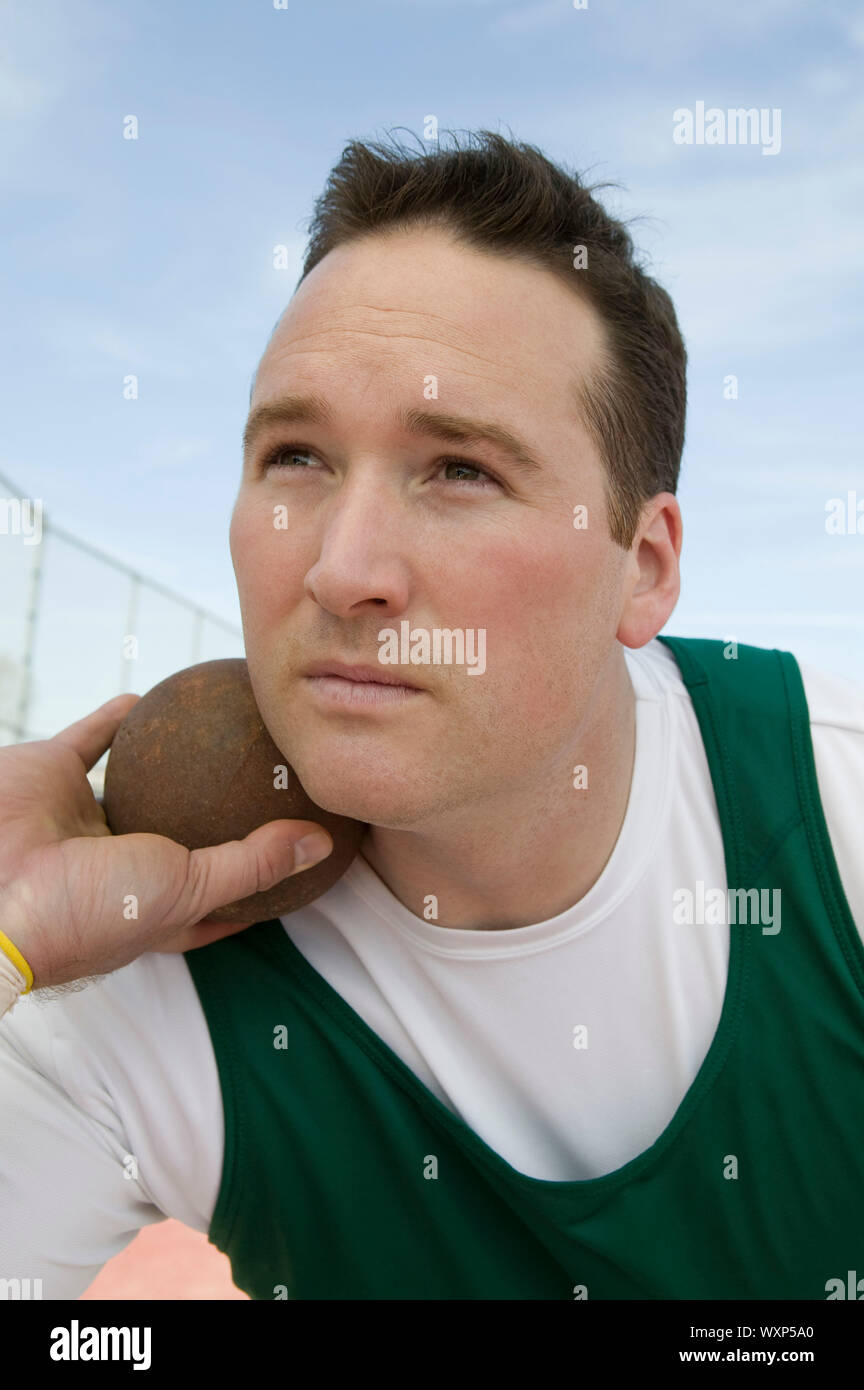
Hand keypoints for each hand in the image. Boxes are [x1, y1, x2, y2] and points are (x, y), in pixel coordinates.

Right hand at [0, 693, 332, 988]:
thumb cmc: (90, 910)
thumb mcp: (188, 891)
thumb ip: (253, 863)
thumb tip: (322, 843)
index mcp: (153, 908)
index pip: (219, 901)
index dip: (257, 887)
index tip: (299, 859)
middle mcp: (120, 865)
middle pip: (184, 836)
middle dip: (219, 816)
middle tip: (267, 782)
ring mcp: (84, 821)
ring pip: (140, 782)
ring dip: (171, 761)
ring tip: (221, 732)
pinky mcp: (53, 777)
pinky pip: (93, 738)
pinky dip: (119, 719)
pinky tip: (154, 696)